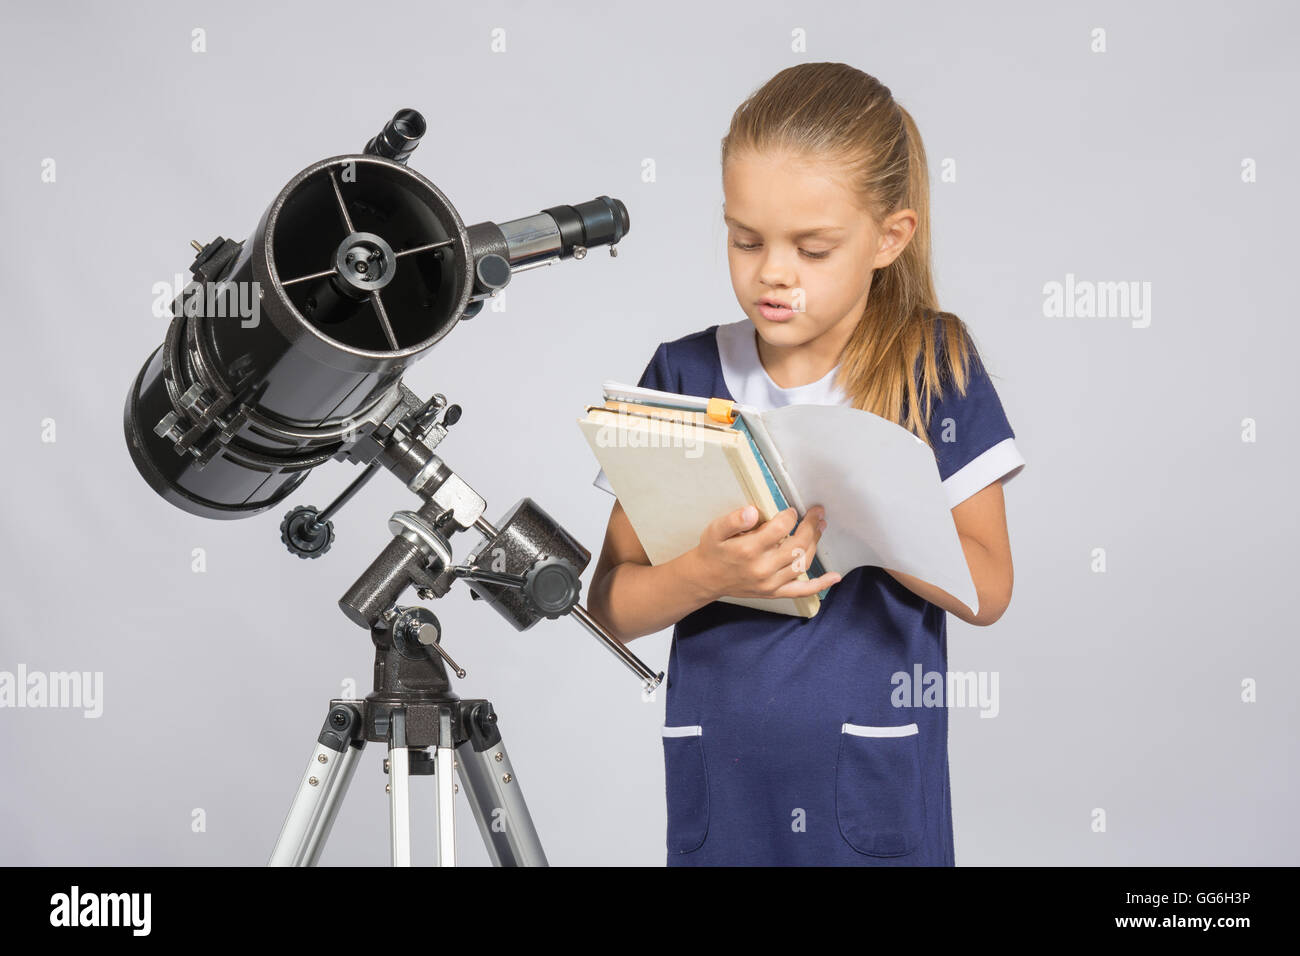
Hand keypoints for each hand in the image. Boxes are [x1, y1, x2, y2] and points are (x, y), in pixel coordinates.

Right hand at [691, 503, 841, 601]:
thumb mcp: (714, 530)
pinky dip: (820, 585)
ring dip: (815, 543)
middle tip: (817, 512)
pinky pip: (801, 591)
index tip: (791, 510)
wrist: (706, 578)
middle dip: (810, 526)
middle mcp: (762, 568)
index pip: (780, 529)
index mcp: (748, 550)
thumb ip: (733, 520)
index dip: (790, 516)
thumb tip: (753, 512)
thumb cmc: (713, 551)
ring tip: (820, 527)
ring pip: (802, 563)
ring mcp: (770, 583)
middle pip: (797, 545)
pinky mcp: (774, 592)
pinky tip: (834, 577)